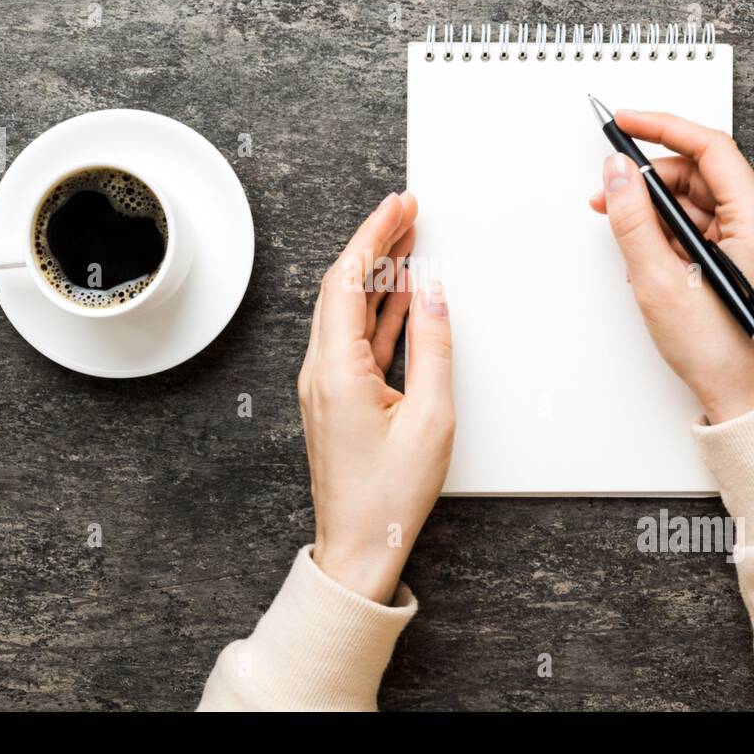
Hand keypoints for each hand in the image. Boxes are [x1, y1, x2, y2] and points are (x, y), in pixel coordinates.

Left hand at [298, 191, 453, 603]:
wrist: (359, 547)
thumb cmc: (389, 496)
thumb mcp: (430, 417)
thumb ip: (432, 347)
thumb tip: (432, 294)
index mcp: (335, 370)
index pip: (346, 280)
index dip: (372, 236)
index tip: (397, 206)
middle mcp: (321, 371)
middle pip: (343, 288)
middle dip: (375, 244)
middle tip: (406, 211)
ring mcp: (326, 385)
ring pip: (349, 311)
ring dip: (378, 274)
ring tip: (409, 241)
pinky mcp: (338, 398)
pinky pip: (357, 339)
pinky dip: (380, 310)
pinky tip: (403, 294)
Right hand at [589, 110, 753, 423]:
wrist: (748, 403)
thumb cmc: (719, 355)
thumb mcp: (659, 282)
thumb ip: (633, 219)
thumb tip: (618, 172)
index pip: (711, 149)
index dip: (663, 127)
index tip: (626, 121)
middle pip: (704, 176)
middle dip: (652, 182)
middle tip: (608, 197)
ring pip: (703, 203)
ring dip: (660, 212)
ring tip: (630, 243)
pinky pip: (710, 227)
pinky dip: (677, 234)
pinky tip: (653, 259)